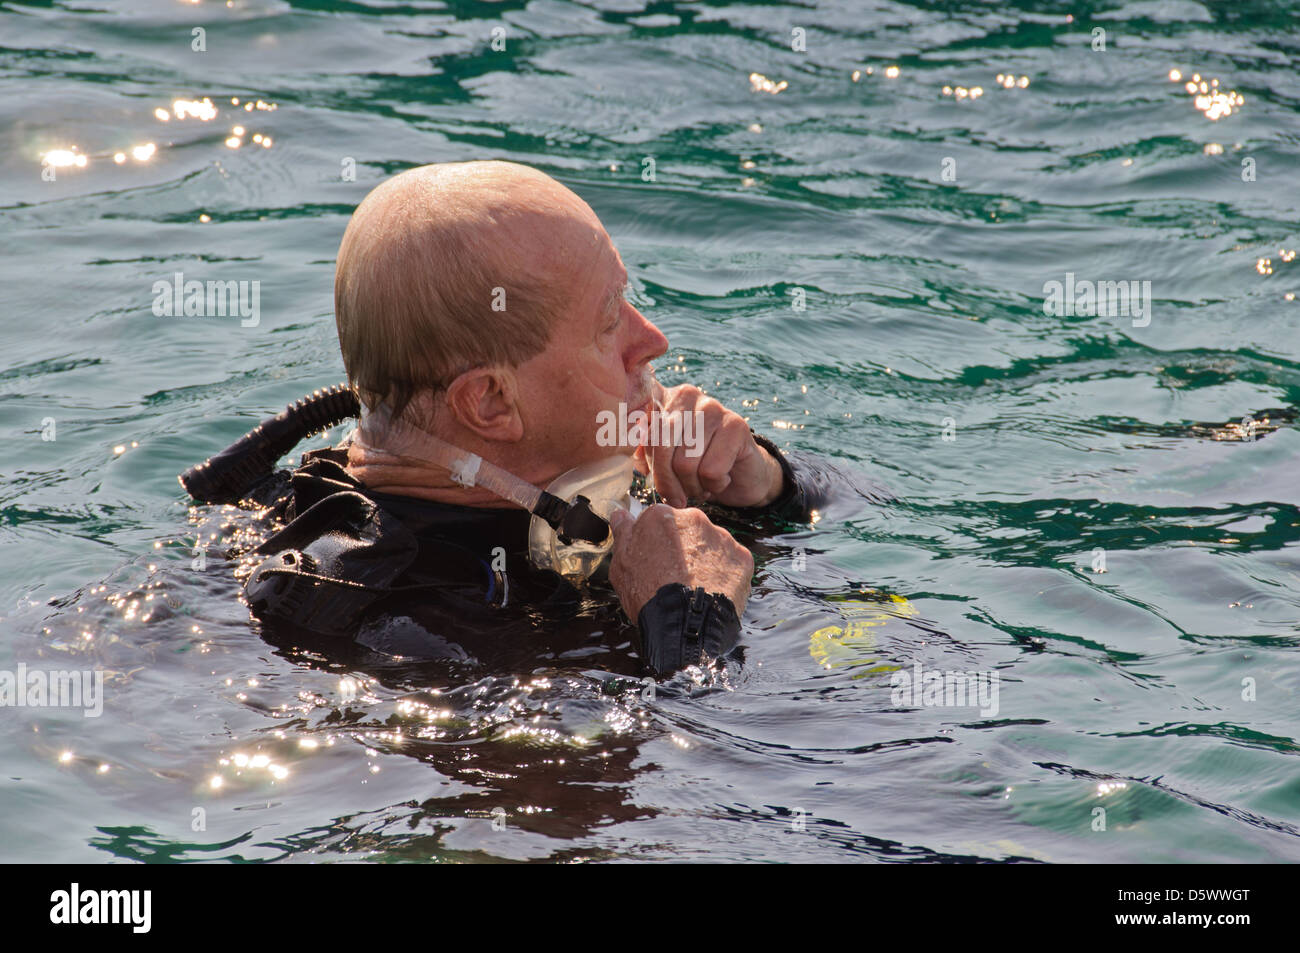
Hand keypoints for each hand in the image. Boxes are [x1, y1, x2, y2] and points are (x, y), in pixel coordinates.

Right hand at [607, 505, 753, 618]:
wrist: (683, 625)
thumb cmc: (649, 596)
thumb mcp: (622, 564)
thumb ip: (623, 534)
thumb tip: (621, 516)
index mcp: (661, 516)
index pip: (661, 521)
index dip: (658, 542)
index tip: (657, 559)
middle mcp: (693, 519)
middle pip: (689, 530)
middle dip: (684, 549)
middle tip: (676, 576)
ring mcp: (721, 537)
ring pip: (712, 546)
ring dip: (706, 560)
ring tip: (695, 587)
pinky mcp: (742, 557)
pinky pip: (732, 562)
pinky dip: (725, 574)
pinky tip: (712, 591)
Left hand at [636, 381, 783, 508]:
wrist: (743, 476)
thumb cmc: (696, 468)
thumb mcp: (662, 461)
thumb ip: (643, 451)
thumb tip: (623, 450)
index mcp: (662, 398)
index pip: (637, 406)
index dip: (629, 427)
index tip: (628, 447)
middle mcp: (686, 395)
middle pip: (660, 446)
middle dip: (666, 482)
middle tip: (676, 496)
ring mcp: (712, 407)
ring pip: (686, 462)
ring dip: (692, 487)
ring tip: (700, 486)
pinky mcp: (736, 425)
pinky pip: (711, 470)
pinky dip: (714, 485)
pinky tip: (721, 479)